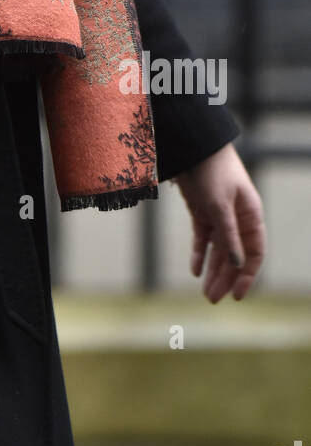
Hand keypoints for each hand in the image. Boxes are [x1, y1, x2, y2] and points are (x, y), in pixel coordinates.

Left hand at [172, 143, 265, 302]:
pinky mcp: (201, 211)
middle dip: (226, 278)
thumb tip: (237, 265)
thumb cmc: (212, 171)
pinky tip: (195, 270)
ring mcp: (219, 216)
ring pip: (218, 250)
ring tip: (205, 293)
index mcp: (250, 216)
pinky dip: (199, 254)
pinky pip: (203, 238)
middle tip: (213, 300)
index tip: (237, 295)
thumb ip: (228, 235)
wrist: (192, 145)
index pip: (254, 253)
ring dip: (212, 271)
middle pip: (234, 256)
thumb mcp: (219, 205)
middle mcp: (237, 219)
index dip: (248, 276)